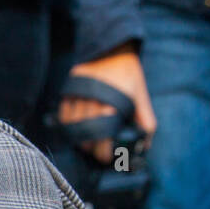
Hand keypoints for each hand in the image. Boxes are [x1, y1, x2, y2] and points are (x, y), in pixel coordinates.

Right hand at [59, 45, 155, 164]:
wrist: (112, 50)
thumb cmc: (129, 77)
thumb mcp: (141, 98)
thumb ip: (145, 122)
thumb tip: (145, 146)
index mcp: (112, 106)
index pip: (103, 140)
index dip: (104, 154)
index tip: (107, 158)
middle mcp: (92, 102)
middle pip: (86, 138)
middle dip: (92, 149)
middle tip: (98, 151)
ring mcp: (78, 95)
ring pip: (72, 129)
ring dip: (79, 139)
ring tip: (88, 141)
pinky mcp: (68, 90)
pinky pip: (64, 116)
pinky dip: (68, 126)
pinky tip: (76, 128)